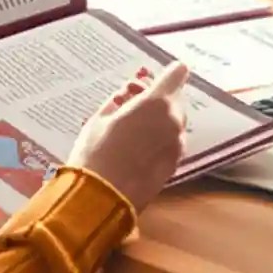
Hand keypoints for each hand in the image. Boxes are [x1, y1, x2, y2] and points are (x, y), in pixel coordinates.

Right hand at [67, 62, 190, 212]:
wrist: (101, 199)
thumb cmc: (95, 153)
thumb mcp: (99, 118)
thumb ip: (119, 99)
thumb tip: (128, 92)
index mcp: (156, 103)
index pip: (177, 73)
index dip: (166, 73)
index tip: (150, 78)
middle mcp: (174, 121)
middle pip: (174, 98)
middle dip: (156, 98)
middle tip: (129, 103)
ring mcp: (177, 144)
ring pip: (174, 121)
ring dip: (159, 119)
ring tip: (130, 128)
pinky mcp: (175, 164)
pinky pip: (171, 141)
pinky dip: (160, 138)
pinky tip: (136, 147)